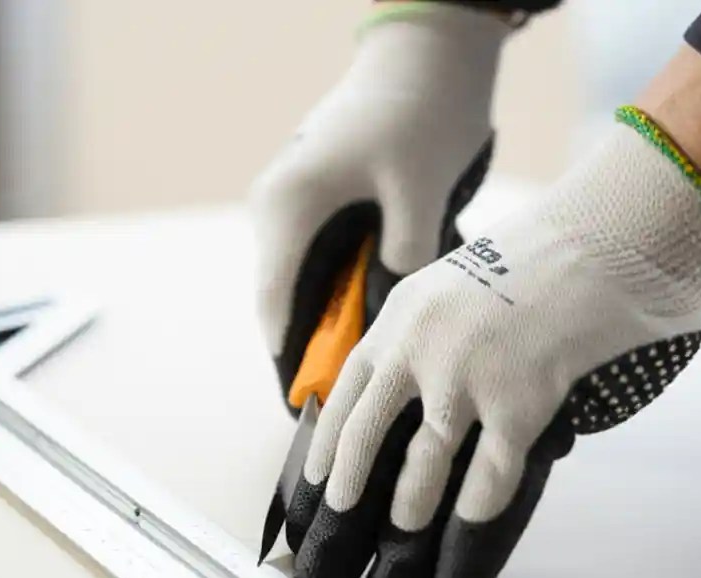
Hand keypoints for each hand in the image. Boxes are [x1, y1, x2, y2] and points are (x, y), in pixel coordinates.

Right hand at [248, 3, 510, 412]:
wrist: (426, 48)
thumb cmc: (422, 110)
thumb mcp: (420, 192)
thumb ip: (403, 259)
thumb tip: (390, 325)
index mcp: (290, 204)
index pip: (274, 303)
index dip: (287, 359)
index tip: (301, 406)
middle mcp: (277, 203)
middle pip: (281, 296)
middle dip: (309, 346)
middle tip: (339, 397)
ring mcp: (292, 196)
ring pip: (298, 278)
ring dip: (324, 318)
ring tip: (355, 367)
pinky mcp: (315, 192)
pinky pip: (314, 255)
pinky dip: (336, 288)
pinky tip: (367, 314)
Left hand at [280, 106, 700, 577]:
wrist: (609, 234)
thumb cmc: (541, 260)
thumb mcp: (453, 282)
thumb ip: (420, 335)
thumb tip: (397, 399)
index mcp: (398, 317)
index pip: (343, 396)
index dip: (324, 450)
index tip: (315, 485)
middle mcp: (419, 348)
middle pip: (365, 440)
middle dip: (345, 495)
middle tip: (335, 532)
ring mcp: (467, 376)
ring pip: (422, 467)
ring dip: (407, 515)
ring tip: (400, 548)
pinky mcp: (519, 401)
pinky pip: (488, 478)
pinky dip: (473, 519)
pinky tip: (464, 545)